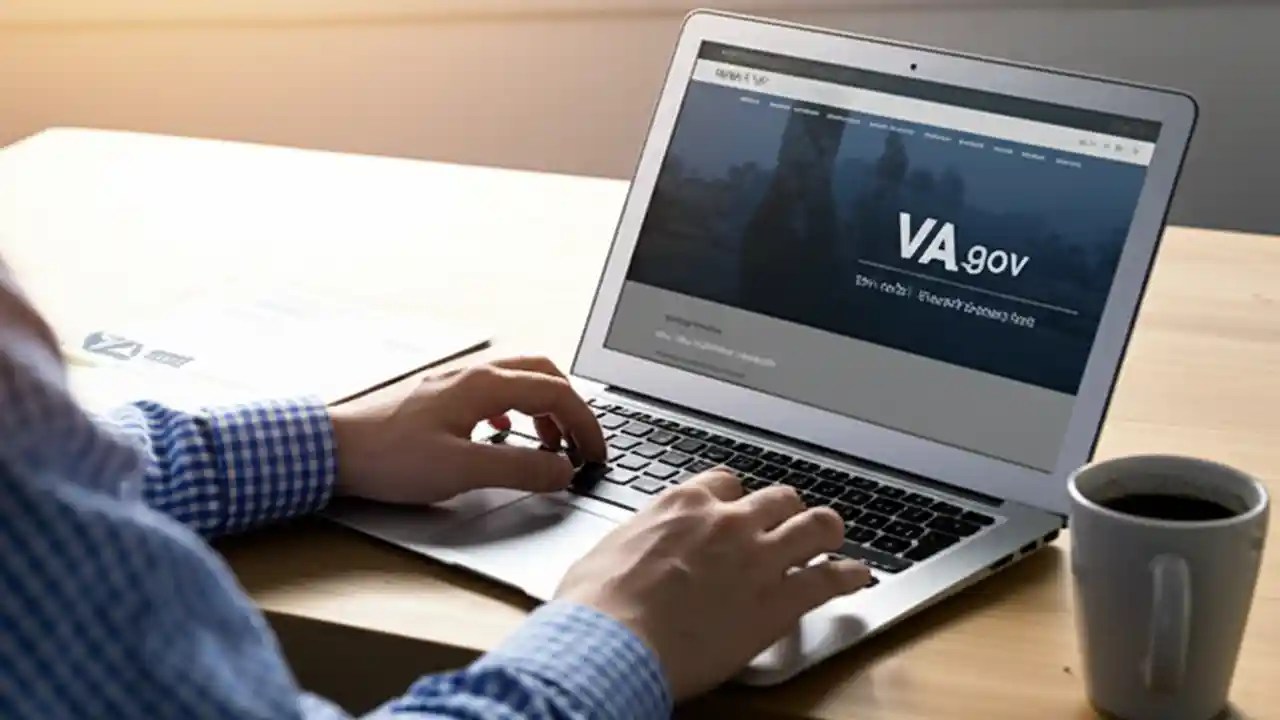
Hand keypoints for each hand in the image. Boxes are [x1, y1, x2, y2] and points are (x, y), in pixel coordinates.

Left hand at [329, 356, 604, 503]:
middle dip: (571, 407)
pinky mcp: (437, 396)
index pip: (557, 392)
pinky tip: (503, 433)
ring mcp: (454, 382)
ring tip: (548, 445)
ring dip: (543, 408)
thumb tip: (562, 471)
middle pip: (543, 374)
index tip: (597, 453)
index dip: (586, 424)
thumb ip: (519, 469)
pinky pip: (492, 391)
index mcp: (485, 385)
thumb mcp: (463, 470)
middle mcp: (473, 374)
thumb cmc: (388, 457)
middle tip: (580, 443)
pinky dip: (514, 410)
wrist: (331, 448)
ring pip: (518, 380)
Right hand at [556, 470, 870, 700]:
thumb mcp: (608, 553)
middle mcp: (727, 521)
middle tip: (787, 524)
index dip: (735, 498)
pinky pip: (830, 578)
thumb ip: (637, 542)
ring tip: (833, 538)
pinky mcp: (779, 601)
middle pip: (777, 497)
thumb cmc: (597, 605)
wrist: (612, 641)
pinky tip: (856, 577)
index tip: (736, 510)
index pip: (725, 482)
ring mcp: (758, 557)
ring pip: (814, 524)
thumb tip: (630, 551)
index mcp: (682, 505)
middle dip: (785, 510)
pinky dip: (849, 575)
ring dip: (825, 531)